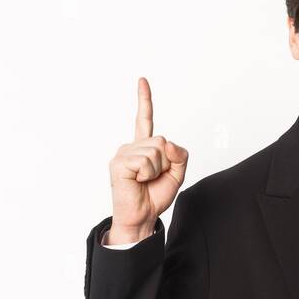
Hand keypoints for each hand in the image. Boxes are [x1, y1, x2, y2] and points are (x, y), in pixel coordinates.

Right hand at [107, 77, 188, 241]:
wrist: (142, 217)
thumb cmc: (154, 196)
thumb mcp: (177, 174)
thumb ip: (180, 155)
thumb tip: (167, 143)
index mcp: (143, 147)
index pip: (144, 119)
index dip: (144, 100)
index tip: (142, 80)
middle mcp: (131, 147)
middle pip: (162, 141)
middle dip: (166, 163)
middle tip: (153, 178)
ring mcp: (123, 154)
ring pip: (155, 151)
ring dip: (157, 170)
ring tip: (145, 181)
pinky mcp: (118, 163)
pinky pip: (145, 161)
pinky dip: (148, 174)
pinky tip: (138, 182)